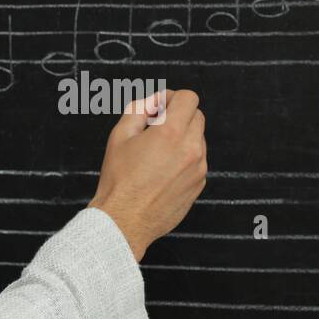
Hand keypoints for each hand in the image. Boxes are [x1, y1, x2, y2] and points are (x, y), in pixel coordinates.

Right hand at [87, 88, 206, 261]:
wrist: (124, 221)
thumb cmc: (119, 180)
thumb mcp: (119, 136)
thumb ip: (138, 109)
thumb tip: (152, 102)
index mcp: (171, 133)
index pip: (189, 99)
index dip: (172, 98)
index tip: (159, 108)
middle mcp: (191, 149)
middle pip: (197, 116)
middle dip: (178, 116)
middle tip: (155, 127)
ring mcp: (198, 169)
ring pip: (198, 139)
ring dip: (182, 137)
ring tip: (157, 153)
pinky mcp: (199, 185)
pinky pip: (198, 161)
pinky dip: (185, 158)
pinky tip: (163, 170)